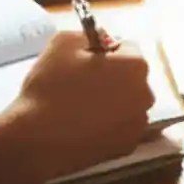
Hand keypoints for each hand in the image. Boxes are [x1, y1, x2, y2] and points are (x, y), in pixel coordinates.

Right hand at [5, 32, 155, 181]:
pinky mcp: (126, 148)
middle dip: (112, 76)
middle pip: (130, 77)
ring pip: (126, 103)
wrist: (38, 140)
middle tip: (80, 83)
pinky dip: (107, 124)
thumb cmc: (50, 86)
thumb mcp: (62, 43)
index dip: (104, 50)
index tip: (83, 60)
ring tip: (79, 107)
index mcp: (136, 66)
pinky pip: (119, 127)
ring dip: (111, 101)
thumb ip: (88, 34)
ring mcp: (137, 125)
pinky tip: (83, 126)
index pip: (126, 47)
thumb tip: (100, 39)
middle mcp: (145, 95)